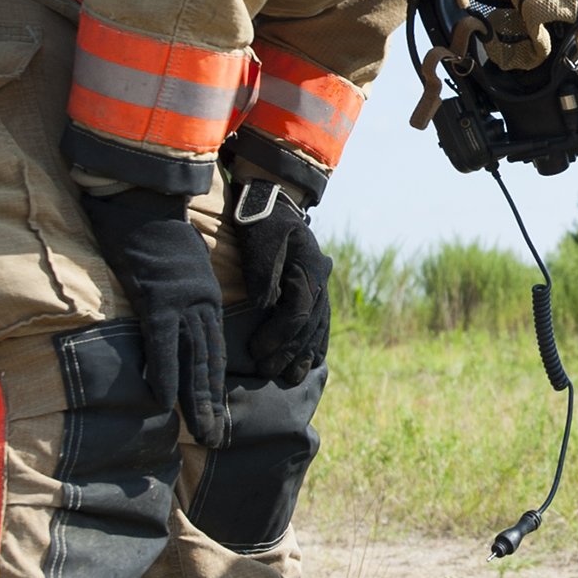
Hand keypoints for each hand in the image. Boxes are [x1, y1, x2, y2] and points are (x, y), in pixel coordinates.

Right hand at [83, 188, 227, 444]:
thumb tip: (166, 315)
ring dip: (198, 400)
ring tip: (205, 434)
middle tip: (218, 440)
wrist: (146, 196)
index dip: (214, 384)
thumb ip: (176, 293)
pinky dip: (165, 371)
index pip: (213, 350)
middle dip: (212, 404)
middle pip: (210, 363)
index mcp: (204, 299)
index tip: (216, 413)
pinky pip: (163, 342)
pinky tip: (164, 400)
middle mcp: (200, 305)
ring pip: (195, 360)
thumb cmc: (153, 229)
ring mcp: (181, 303)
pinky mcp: (157, 298)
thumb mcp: (176, 266)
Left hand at [229, 187, 331, 385]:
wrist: (273, 201)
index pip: (298, 312)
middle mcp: (320, 280)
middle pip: (310, 325)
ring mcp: (320, 285)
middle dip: (289, 352)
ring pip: (319, 326)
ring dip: (305, 353)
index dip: (278, 335)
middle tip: (267, 371)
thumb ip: (261, 272)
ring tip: (291, 377)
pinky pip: (321, 321)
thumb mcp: (260, 240)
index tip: (256, 351)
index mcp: (309, 269)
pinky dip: (317, 342)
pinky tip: (312, 361)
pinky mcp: (313, 288)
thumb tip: (264, 304)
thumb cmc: (262, 221)